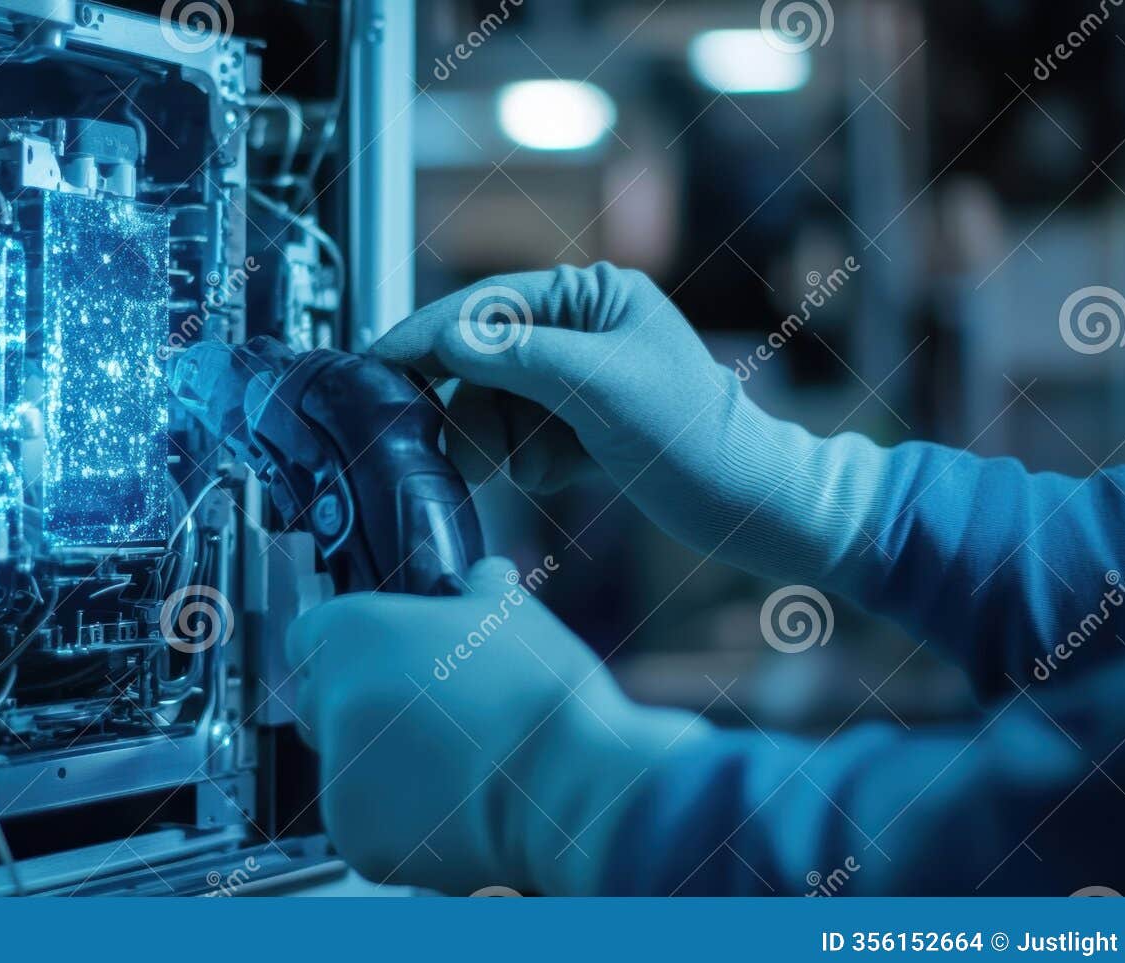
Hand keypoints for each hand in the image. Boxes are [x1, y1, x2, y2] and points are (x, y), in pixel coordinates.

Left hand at [285, 557, 707, 895]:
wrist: (567, 783)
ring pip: (342, 768)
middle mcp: (330, 700)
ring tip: (451, 767)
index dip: (345, 649)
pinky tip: (450, 807)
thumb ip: (479, 589)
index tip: (378, 660)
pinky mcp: (355, 837)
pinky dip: (394, 822)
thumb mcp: (512, 612)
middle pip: (318, 704)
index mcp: (352, 633)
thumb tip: (484, 577)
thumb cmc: (540, 693)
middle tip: (423, 716)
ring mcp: (338, 774)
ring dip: (378, 769)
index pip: (308, 636)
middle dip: (357, 709)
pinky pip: (362, 823)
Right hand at [373, 263, 888, 586]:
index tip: (376, 359)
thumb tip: (450, 338)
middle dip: (471, 405)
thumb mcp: (601, 388)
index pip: (487, 306)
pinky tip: (562, 474)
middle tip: (446, 445)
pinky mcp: (580, 426)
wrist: (748, 503)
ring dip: (502, 442)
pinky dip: (529, 462)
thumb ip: (520, 357)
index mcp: (591, 296)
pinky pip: (521, 439)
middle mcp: (580, 330)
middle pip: (483, 359)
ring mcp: (578, 381)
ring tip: (529, 468)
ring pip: (497, 405)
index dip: (428, 334)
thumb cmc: (696, 436)